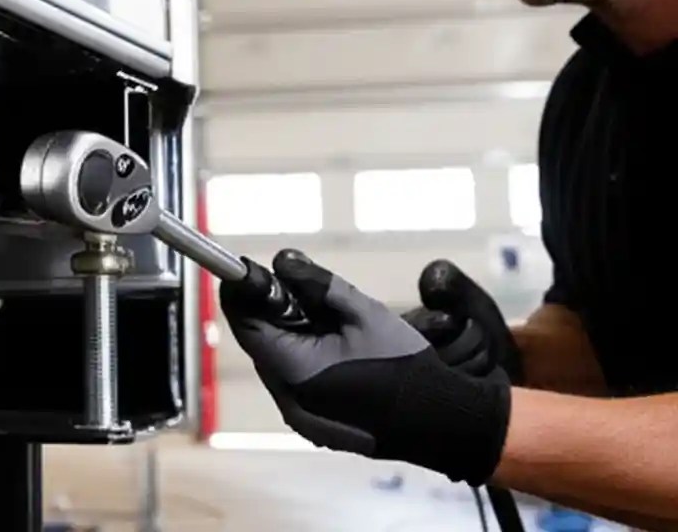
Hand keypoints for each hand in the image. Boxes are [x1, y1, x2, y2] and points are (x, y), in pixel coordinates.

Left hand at [220, 249, 510, 486]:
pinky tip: (331, 345)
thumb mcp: (362, 313)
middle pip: (260, 342)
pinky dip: (301, 355)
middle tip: (293, 287)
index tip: (245, 269)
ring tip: (323, 318)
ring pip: (276, 360)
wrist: (438, 421)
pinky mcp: (312, 421)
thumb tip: (280, 260)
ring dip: (287, 333)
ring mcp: (299, 414)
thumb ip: (317, 284)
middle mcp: (287, 397)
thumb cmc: (403, 365)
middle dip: (271, 310)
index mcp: (293, 371)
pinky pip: (292, 379)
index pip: (247, 325)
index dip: (243, 294)